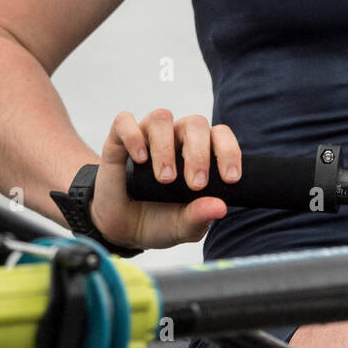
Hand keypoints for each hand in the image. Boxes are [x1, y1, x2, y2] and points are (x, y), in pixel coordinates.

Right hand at [90, 109, 240, 249]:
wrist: (122, 228)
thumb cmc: (158, 220)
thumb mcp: (182, 227)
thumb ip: (200, 216)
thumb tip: (220, 208)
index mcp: (200, 151)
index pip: (220, 136)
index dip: (229, 151)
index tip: (229, 179)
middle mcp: (176, 137)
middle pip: (195, 123)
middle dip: (199, 153)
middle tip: (195, 184)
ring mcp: (148, 135)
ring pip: (162, 118)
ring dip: (166, 147)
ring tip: (165, 178)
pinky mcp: (119, 140)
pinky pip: (124, 122)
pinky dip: (133, 136)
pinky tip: (140, 159)